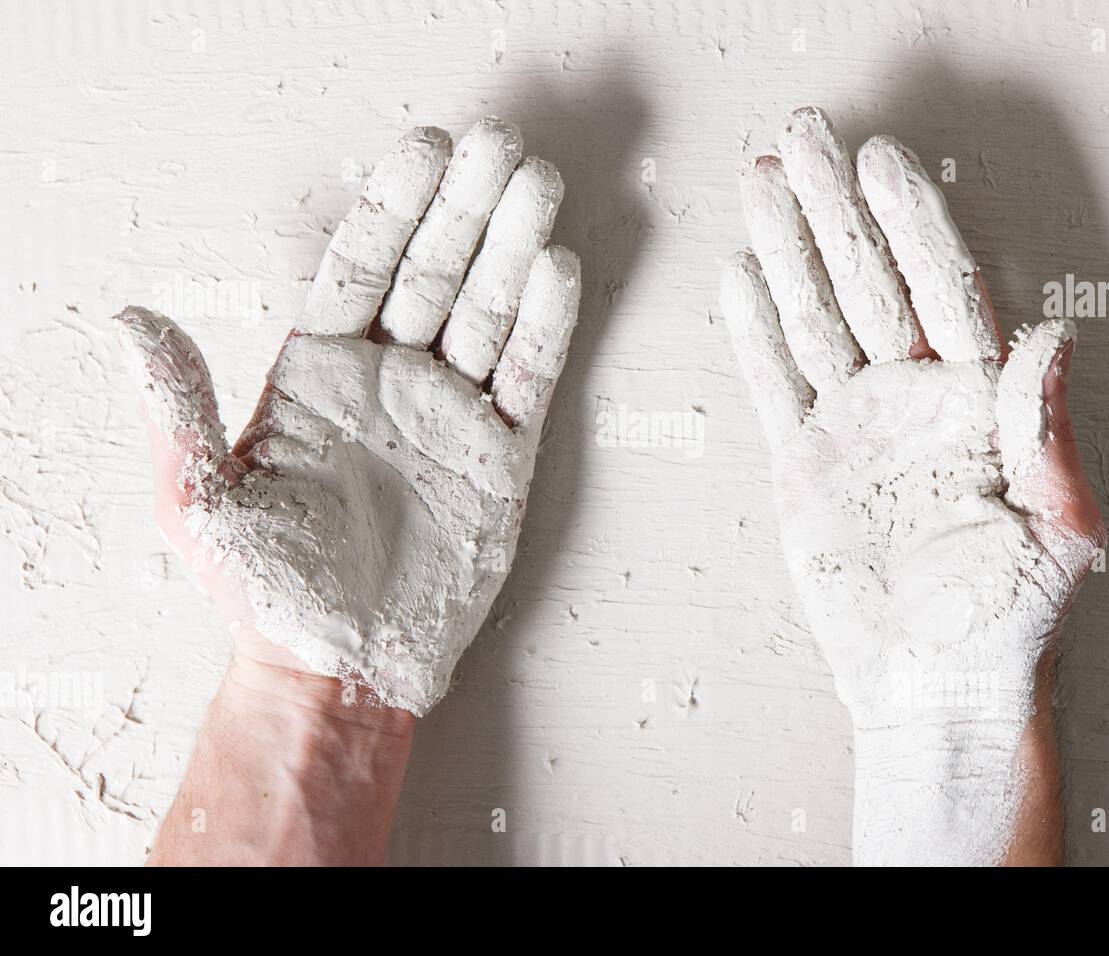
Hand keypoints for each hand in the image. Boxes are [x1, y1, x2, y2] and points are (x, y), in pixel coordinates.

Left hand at [116, 119, 579, 716]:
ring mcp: (450, 417)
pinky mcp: (500, 462)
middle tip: (500, 149)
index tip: (424, 151)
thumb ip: (178, 410)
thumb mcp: (198, 503)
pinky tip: (556, 273)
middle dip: (467, 211)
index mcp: (318, 377)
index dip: (393, 210)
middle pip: (435, 277)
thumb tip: (132, 322)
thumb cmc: (265, 595)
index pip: (360, 271)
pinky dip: (544, 331)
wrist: (339, 670)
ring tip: (538, 188)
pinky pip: (527, 383)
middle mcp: (390, 383)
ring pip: (488, 315)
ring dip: (514, 250)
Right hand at [721, 108, 1103, 863]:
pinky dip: (755, 333)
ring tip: (759, 183)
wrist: (934, 687)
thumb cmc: (1008, 620)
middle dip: (833, 209)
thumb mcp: (1056, 530)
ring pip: (815, 319)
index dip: (913, 224)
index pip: (943, 290)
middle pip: (869, 284)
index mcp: (981, 403)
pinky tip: (741, 278)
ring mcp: (855, 428)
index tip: (882, 163)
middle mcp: (914, 400)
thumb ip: (1047, 435)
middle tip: (801, 137)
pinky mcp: (805, 465)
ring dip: (787, 252)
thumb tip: (1050, 340)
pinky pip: (775, 385)